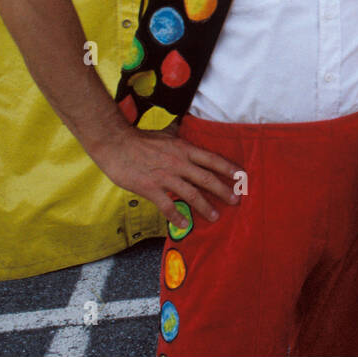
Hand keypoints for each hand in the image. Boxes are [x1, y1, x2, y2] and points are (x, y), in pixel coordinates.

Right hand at [88, 122, 242, 228]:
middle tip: (236, 200)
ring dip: (205, 207)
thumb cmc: (140, 139)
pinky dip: (177, 216)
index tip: (242, 177)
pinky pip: (167, 206)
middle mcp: (179, 163)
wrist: (116, 144)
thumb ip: (179, 138)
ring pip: (191, 194)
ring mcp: (166, 177)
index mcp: (184, 149)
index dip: (229, 168)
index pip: (212, 159)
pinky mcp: (151, 188)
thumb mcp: (166, 134)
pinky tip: (185, 224)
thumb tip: (186, 131)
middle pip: (207, 178)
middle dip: (224, 190)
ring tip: (215, 216)